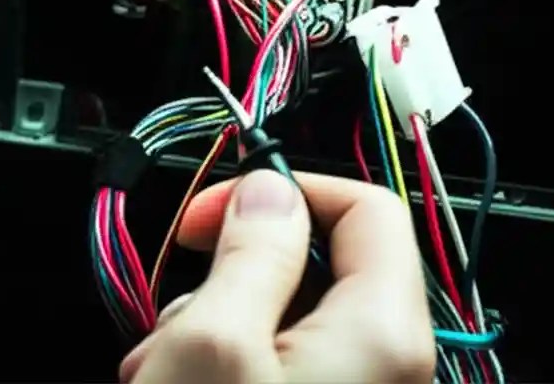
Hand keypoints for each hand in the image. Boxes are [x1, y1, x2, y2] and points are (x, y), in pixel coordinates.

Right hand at [120, 170, 434, 383]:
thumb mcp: (211, 344)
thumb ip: (250, 252)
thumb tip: (272, 191)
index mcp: (383, 334)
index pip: (367, 206)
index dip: (286, 189)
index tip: (214, 209)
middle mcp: (389, 369)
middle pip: (320, 267)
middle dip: (234, 274)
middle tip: (176, 310)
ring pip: (289, 320)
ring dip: (218, 327)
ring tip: (164, 369)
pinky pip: (283, 365)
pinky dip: (229, 365)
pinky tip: (181, 383)